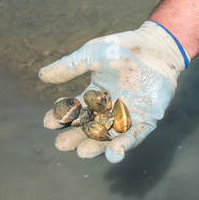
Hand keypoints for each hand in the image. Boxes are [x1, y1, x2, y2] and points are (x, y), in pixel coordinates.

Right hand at [39, 20, 187, 162]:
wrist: (156, 47)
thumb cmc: (124, 48)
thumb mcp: (94, 54)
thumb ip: (71, 66)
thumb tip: (42, 76)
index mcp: (94, 96)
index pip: (75, 110)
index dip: (62, 117)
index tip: (48, 122)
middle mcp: (109, 110)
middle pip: (89, 129)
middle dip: (75, 138)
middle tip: (62, 144)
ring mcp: (127, 116)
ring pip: (109, 137)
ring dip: (96, 146)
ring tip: (83, 152)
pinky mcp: (146, 120)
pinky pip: (135, 136)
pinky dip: (124, 146)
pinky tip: (114, 152)